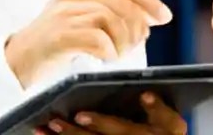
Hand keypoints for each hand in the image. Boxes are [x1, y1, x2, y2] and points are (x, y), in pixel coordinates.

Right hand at [7, 0, 172, 86]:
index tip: (165, 17)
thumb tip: (151, 18)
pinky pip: (99, 40)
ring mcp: (64, 11)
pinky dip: (109, 52)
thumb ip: (113, 9)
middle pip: (120, 2)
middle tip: (139, 43)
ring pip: (111, 19)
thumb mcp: (84, 13)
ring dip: (124, 41)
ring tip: (119, 53)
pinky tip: (105, 58)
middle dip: (137, 25)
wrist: (20, 58)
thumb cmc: (60, 38)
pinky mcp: (60, 34)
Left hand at [35, 91, 186, 134]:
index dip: (158, 109)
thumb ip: (150, 101)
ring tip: (51, 124)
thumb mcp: (160, 112)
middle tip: (80, 115)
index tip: (146, 95)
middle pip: (126, 134)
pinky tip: (42, 132)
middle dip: (102, 125)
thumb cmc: (150, 122)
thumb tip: (131, 83)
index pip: (169, 119)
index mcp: (170, 128)